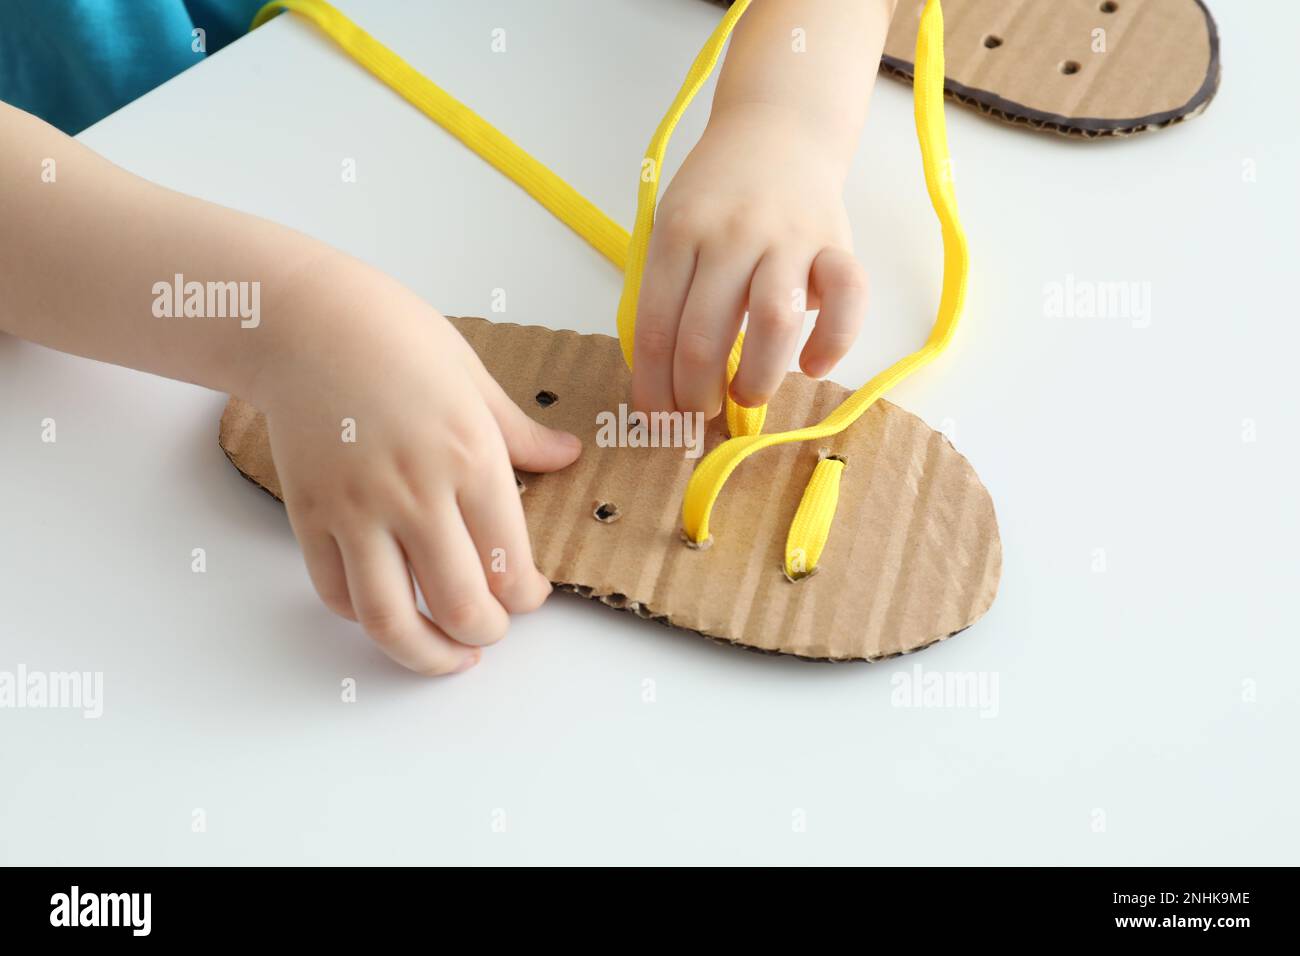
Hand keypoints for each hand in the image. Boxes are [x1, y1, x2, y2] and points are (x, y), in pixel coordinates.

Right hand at [257, 265, 580, 674]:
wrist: (302, 318)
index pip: (510, 562)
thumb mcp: (474, 376)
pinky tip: (390, 610)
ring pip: (390, 619)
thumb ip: (520, 434)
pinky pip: (337, 593)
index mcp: (469, 457)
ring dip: (426, 654)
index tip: (530, 596)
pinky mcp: (308, 516)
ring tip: (447, 655)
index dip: (527, 597)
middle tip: (491, 631)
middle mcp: (414, 494)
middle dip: (485, 634)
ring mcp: (355, 510)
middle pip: (459, 604)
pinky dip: (365, 617)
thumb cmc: (394, 334)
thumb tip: (567, 458)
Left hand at [631, 104, 868, 415]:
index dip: (653, 383)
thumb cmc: (717, 193)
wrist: (778, 131)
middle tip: (698, 413)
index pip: (656, 325)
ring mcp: (788, 238)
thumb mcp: (672, 224)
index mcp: (679, 231)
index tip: (657, 416)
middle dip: (695, 392)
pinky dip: (834, 341)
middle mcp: (732, 234)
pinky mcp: (836, 243)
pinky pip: (846, 299)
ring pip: (772, 323)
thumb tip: (660, 376)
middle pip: (705, 334)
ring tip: (744, 398)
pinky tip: (813, 367)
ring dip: (756, 378)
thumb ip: (667, 288)